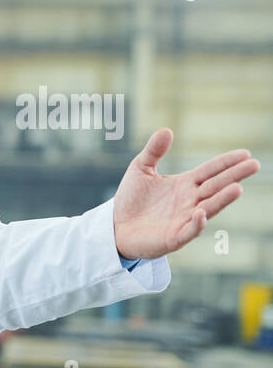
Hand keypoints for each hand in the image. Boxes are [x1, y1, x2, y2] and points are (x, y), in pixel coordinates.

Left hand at [112, 128, 258, 258]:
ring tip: (237, 188)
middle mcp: (190, 201)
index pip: (210, 171)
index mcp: (185, 184)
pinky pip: (189, 231)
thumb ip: (153, 151)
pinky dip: (196, 223)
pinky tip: (201, 213)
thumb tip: (166, 130)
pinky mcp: (174, 237)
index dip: (226, 162)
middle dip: (234, 176)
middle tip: (254, 165)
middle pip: (216, 187)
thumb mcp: (141, 169)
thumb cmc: (131, 199)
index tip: (245, 153)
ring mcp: (184, 220)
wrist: (114, 226)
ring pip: (208, 208)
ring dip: (222, 199)